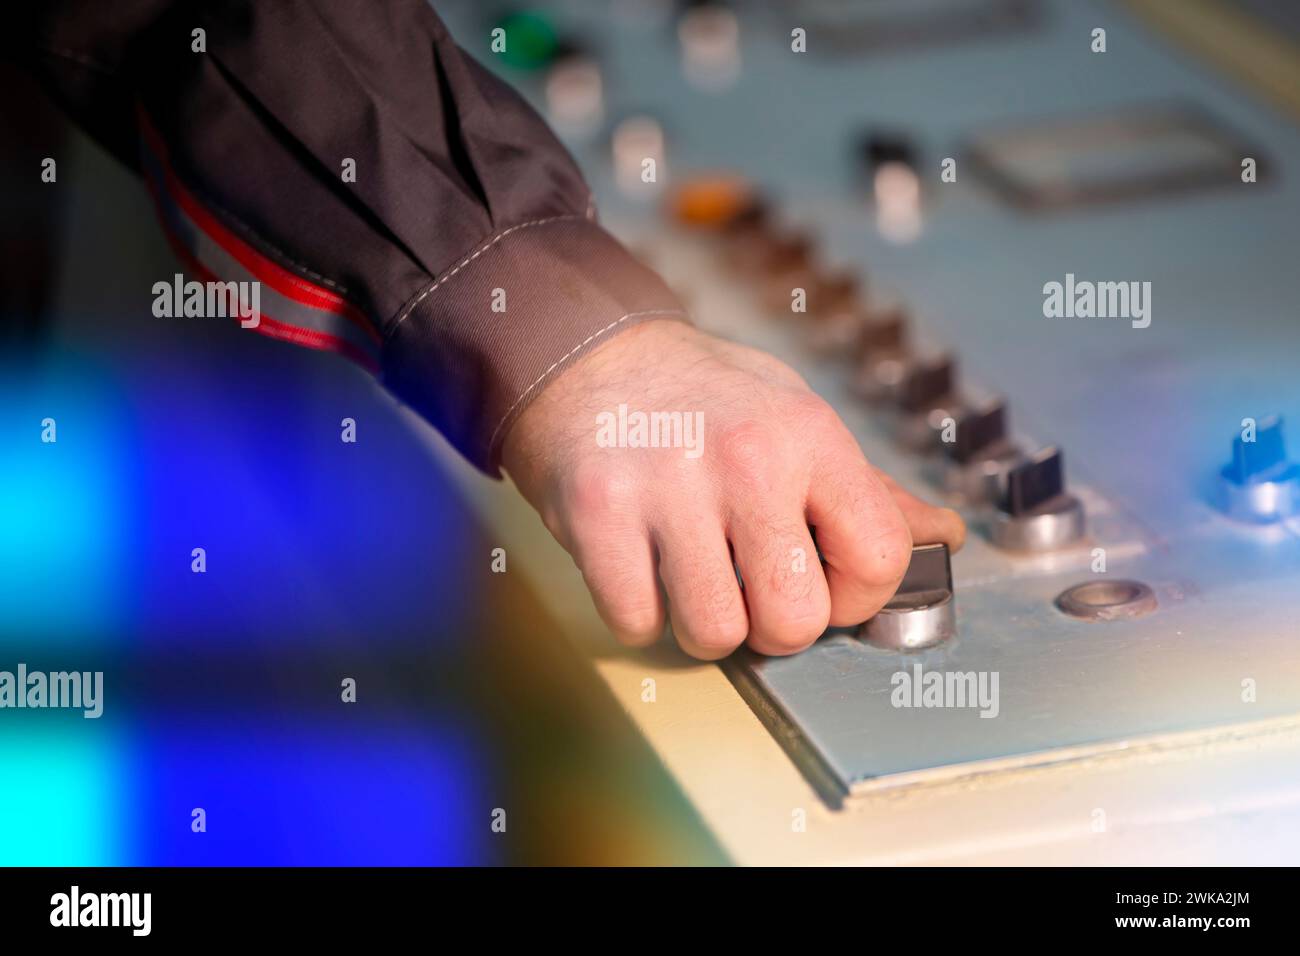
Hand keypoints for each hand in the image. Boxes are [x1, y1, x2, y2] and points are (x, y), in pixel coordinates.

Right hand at [501, 319, 964, 659]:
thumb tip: (943, 536)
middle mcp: (746, 458)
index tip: (822, 583)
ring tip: (692, 570)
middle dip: (773, 626)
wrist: (592, 356)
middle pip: (794, 622)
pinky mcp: (597, 513)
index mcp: (809, 436)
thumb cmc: (705, 399)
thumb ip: (866, 490)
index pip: (878, 560)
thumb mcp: (796, 418)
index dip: (855, 596)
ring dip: (702, 621)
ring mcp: (668, 487)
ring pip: (713, 634)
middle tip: (749, 587)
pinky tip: (642, 564)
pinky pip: (636, 622)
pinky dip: (638, 610)